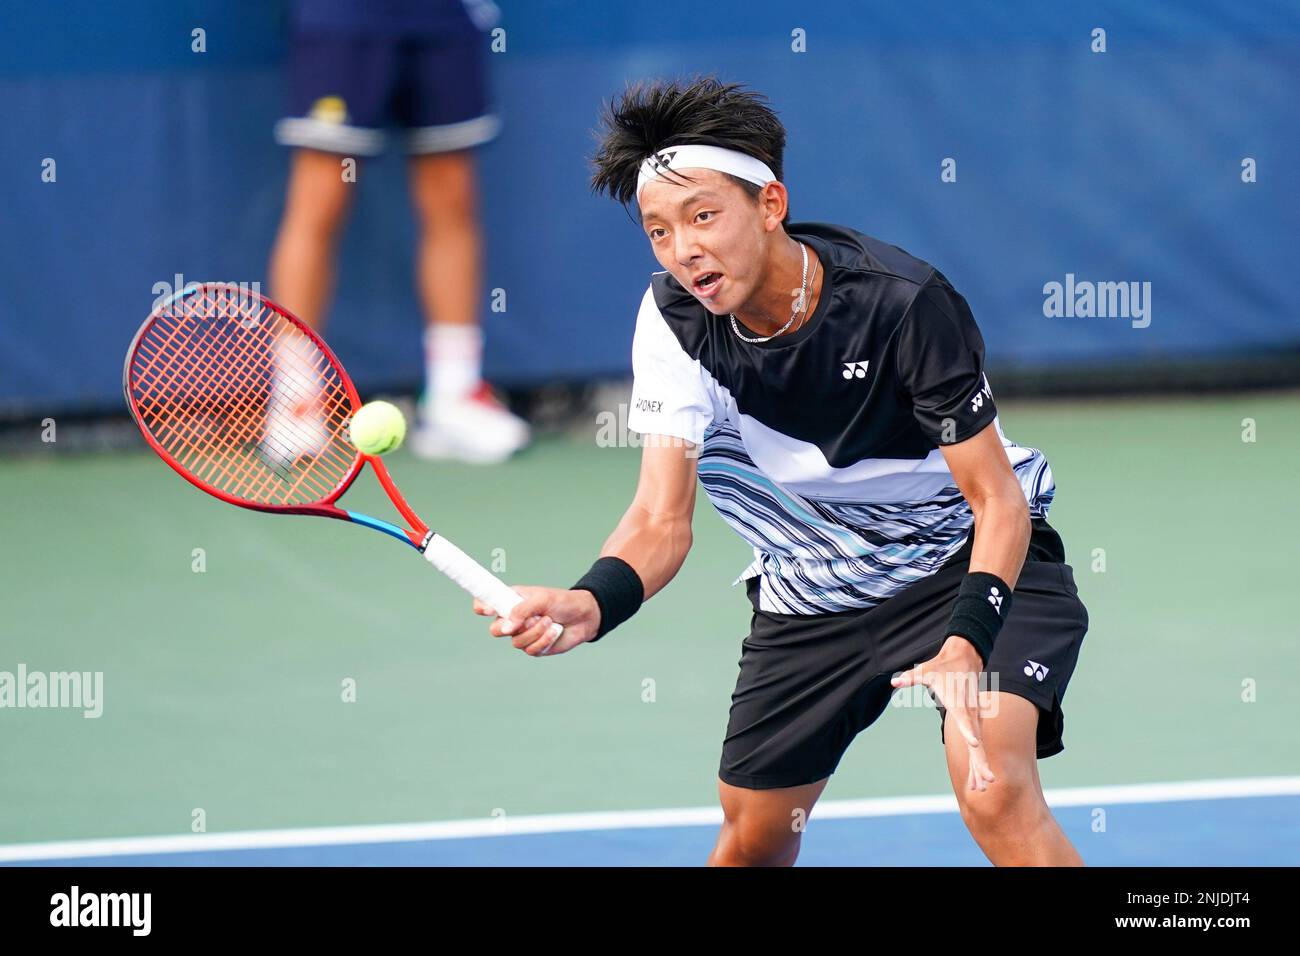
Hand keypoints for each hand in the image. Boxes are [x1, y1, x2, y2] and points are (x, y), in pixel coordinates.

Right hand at [471, 586, 601, 656]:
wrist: (584, 616)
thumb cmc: (562, 602)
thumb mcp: (542, 599)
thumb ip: (522, 611)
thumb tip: (506, 628)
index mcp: (511, 601)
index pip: (486, 603)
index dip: (481, 607)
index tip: (487, 610)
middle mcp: (513, 619)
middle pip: (495, 630)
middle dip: (508, 628)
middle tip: (526, 621)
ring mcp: (523, 634)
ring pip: (516, 642)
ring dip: (534, 632)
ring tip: (549, 621)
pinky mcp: (535, 647)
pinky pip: (531, 650)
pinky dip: (544, 640)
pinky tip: (554, 631)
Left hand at [891, 636, 995, 790]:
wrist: (965, 659)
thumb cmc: (942, 667)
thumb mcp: (925, 671)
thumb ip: (910, 678)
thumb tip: (894, 681)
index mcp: (959, 702)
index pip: (964, 718)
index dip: (968, 730)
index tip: (974, 743)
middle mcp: (970, 713)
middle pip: (977, 740)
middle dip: (981, 760)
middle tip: (988, 779)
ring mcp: (974, 719)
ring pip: (979, 747)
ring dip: (981, 766)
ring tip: (983, 787)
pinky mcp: (975, 722)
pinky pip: (977, 745)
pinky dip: (978, 761)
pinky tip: (978, 780)